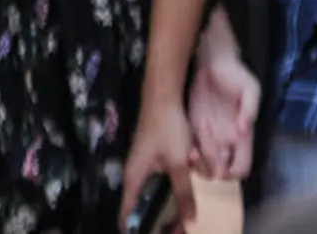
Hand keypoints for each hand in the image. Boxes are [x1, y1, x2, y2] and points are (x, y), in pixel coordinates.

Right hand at [120, 100, 196, 230]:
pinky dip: (170, 192)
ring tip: (182, 221)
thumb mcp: (178, 162)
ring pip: (152, 195)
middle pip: (141, 208)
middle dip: (157, 222)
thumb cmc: (166, 128)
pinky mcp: (154, 159)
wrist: (164, 95)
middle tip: (177, 230)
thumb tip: (190, 222)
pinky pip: (160, 183)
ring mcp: (144, 167)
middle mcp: (135, 175)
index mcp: (134, 179)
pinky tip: (185, 197)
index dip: (136, 230)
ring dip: (166, 207)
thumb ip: (184, 192)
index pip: (126, 215)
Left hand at [186, 7, 259, 179]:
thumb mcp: (250, 88)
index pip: (242, 167)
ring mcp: (209, 138)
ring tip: (193, 147)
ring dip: (199, 162)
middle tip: (203, 152)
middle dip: (212, 166)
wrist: (210, 61)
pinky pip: (191, 154)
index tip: (223, 166)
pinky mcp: (193, 131)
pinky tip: (187, 146)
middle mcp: (226, 141)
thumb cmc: (234, 74)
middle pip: (220, 171)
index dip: (233, 172)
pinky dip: (189, 157)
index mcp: (243, 136)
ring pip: (205, 166)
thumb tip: (244, 130)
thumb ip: (251, 108)